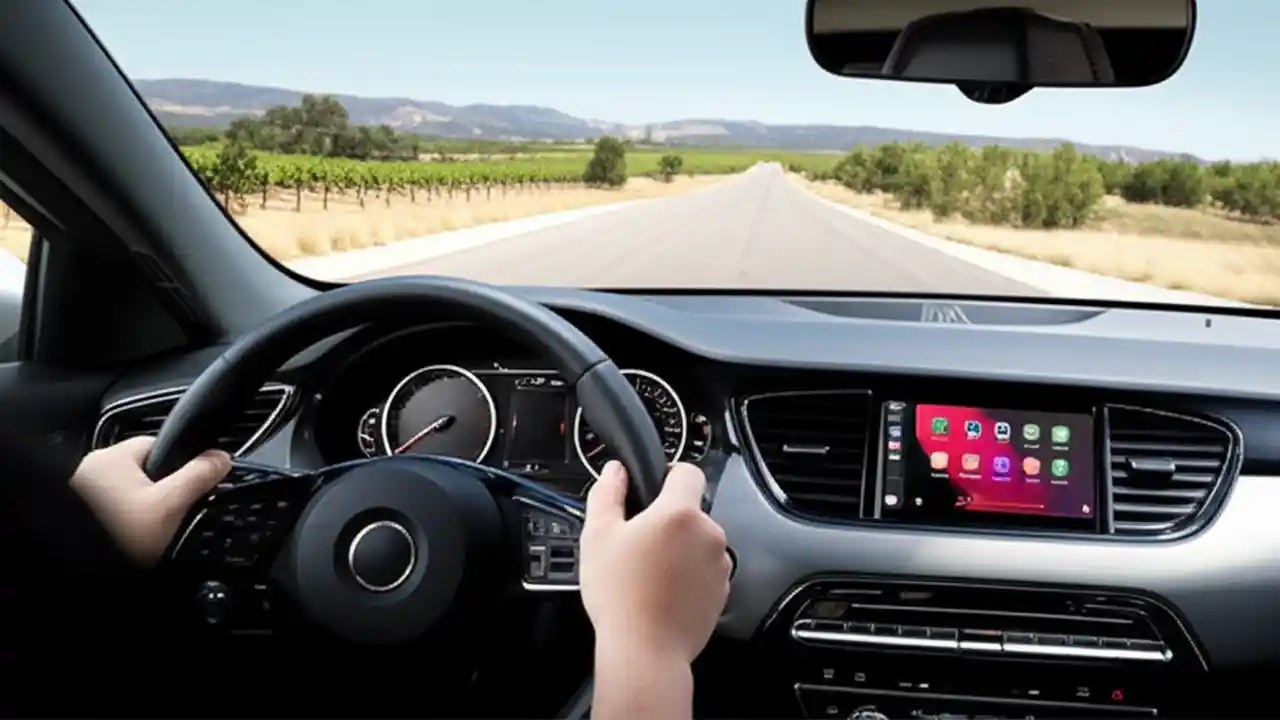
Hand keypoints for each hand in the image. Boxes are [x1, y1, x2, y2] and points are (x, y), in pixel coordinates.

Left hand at [70, 436, 231, 565]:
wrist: (79, 568)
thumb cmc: (117, 533)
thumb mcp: (169, 506)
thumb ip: (198, 477)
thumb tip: (221, 458)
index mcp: (113, 455)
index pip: (158, 445)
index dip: (179, 464)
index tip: (186, 487)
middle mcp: (91, 468)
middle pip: (141, 471)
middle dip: (157, 490)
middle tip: (166, 515)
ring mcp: (78, 491)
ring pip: (123, 492)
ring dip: (136, 507)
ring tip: (146, 531)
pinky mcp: (77, 513)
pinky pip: (107, 509)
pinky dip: (119, 520)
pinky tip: (126, 537)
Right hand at [580, 460, 731, 664]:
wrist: (645, 650)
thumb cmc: (620, 596)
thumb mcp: (598, 536)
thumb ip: (607, 493)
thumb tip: (615, 471)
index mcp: (680, 513)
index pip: (687, 471)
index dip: (668, 475)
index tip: (652, 489)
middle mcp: (709, 534)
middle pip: (691, 510)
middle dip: (668, 520)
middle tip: (639, 543)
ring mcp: (719, 564)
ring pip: (699, 541)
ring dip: (680, 548)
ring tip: (650, 572)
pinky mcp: (722, 590)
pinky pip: (705, 569)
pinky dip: (689, 574)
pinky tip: (664, 590)